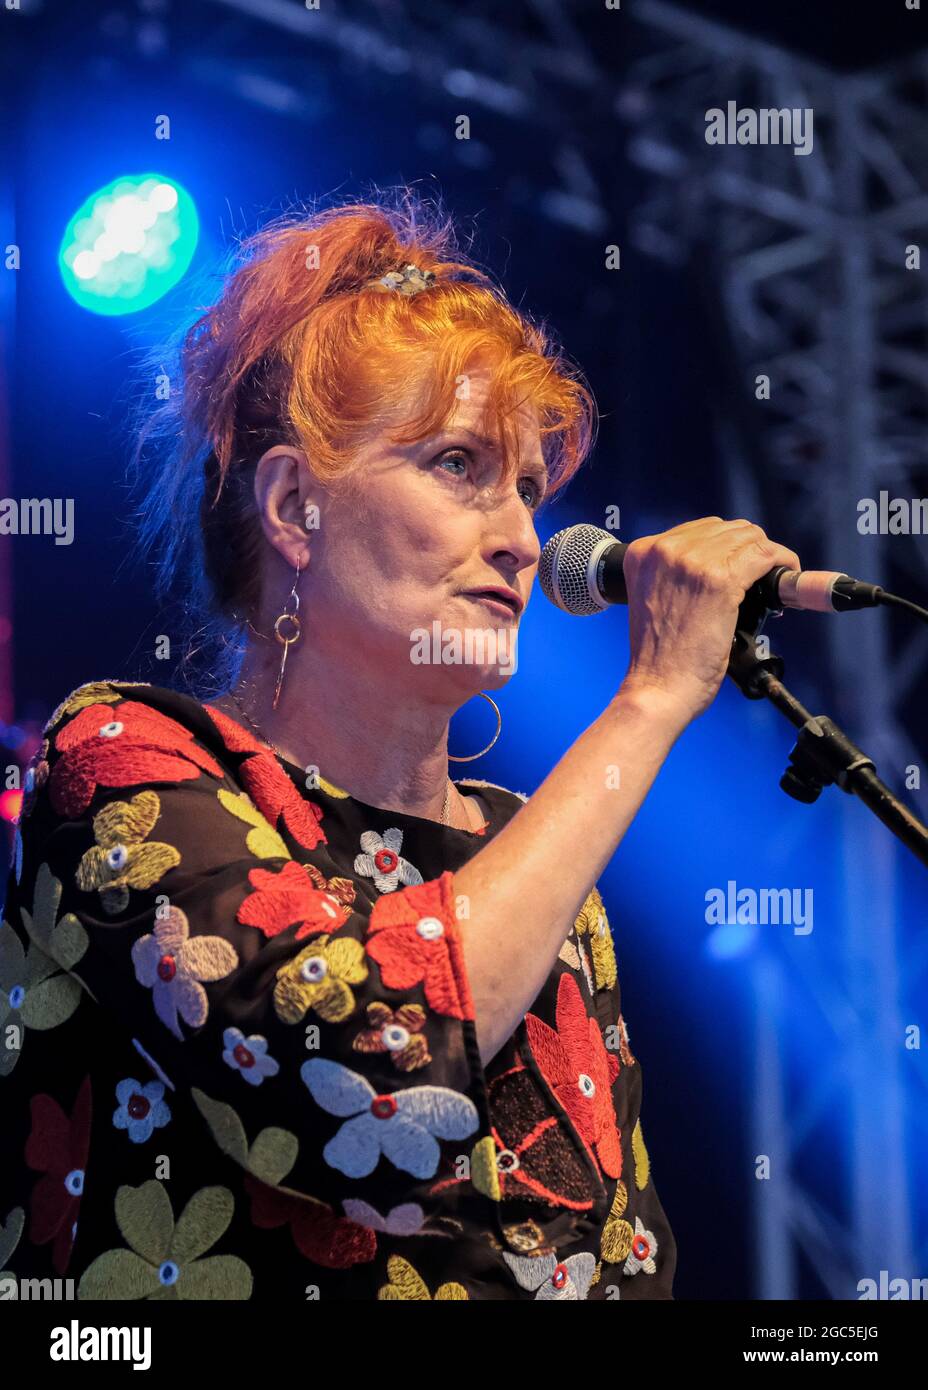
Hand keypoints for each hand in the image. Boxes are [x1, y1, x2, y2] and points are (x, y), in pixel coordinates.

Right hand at [618, 516, 801, 725]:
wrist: (658, 689)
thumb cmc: (659, 658)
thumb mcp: (655, 601)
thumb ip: (676, 576)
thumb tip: (723, 564)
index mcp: (643, 553)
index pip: (699, 531)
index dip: (725, 549)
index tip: (739, 567)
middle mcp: (665, 550)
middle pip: (726, 529)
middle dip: (748, 551)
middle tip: (760, 578)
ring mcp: (692, 562)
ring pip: (749, 539)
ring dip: (767, 557)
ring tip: (774, 580)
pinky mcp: (720, 580)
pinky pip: (765, 555)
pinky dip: (783, 562)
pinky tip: (787, 574)